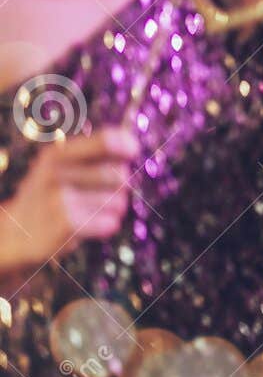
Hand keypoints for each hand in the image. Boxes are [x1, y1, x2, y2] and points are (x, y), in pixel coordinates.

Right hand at [0, 130, 137, 274]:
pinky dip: (104, 227)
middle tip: (94, 194)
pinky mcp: (66, 224)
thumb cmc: (51, 195)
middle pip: (120, 175)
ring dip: (110, 209)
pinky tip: (84, 227)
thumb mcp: (62, 167)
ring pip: (118, 202)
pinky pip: (111, 223)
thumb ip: (96, 154)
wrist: (15, 235)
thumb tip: (133, 145)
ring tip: (85, 211)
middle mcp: (55, 173)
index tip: (132, 150)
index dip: (126, 145)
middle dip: (118, 187)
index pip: (106, 141)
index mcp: (55, 155)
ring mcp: (59, 199)